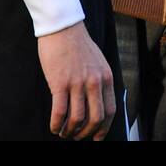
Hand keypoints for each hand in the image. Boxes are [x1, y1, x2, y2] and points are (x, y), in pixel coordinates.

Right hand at [36, 21, 115, 140]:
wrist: (63, 28)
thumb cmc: (78, 45)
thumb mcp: (98, 62)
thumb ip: (100, 81)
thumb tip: (96, 102)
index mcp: (106, 77)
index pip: (110, 110)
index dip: (104, 128)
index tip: (97, 137)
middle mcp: (95, 82)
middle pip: (95, 118)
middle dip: (86, 133)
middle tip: (78, 137)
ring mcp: (77, 83)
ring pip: (77, 118)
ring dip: (70, 131)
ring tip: (64, 133)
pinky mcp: (59, 83)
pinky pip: (60, 112)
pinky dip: (57, 124)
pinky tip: (54, 127)